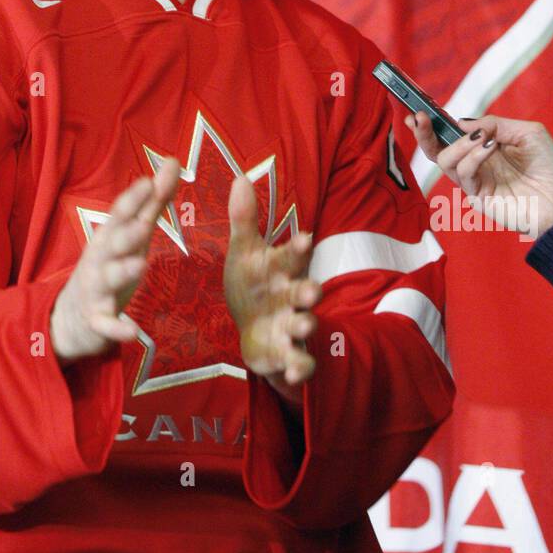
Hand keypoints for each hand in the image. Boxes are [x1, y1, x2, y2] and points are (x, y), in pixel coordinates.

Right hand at [50, 157, 181, 364]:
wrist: (72, 316)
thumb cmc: (110, 265)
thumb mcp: (132, 233)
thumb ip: (153, 201)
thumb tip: (172, 162)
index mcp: (111, 236)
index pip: (120, 214)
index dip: (132, 199)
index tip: (148, 180)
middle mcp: (101, 258)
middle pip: (113, 243)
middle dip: (127, 233)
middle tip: (143, 225)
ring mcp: (96, 288)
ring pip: (108, 278)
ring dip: (123, 272)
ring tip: (140, 266)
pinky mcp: (97, 319)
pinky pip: (106, 324)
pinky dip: (116, 328)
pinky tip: (132, 332)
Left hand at [223, 174, 321, 401]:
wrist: (253, 326)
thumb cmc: (252, 284)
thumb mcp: (244, 252)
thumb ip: (244, 219)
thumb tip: (239, 177)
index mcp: (282, 269)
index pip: (293, 255)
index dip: (299, 248)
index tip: (305, 238)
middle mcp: (292, 296)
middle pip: (306, 292)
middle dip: (310, 291)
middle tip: (313, 291)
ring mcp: (291, 325)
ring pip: (305, 325)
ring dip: (306, 325)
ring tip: (304, 324)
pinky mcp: (286, 353)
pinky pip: (298, 362)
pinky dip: (298, 368)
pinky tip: (292, 374)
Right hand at [405, 111, 552, 236]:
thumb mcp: (527, 131)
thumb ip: (495, 123)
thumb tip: (462, 123)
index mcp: (486, 148)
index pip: (452, 135)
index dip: (434, 124)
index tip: (420, 110)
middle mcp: (477, 164)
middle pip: (437, 150)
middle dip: (424, 133)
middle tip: (418, 118)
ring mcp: (476, 182)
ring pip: (444, 160)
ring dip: (458, 144)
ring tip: (481, 139)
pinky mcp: (478, 198)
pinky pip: (463, 173)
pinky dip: (472, 156)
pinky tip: (489, 148)